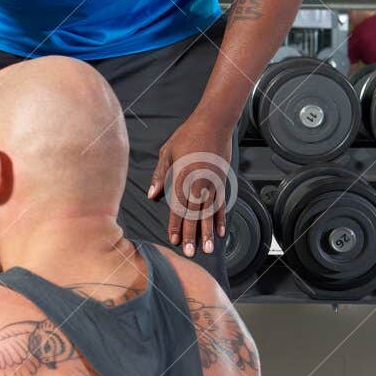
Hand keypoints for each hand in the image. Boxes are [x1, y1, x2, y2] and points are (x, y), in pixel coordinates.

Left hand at [147, 109, 235, 256]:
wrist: (214, 122)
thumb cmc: (188, 134)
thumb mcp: (167, 152)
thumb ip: (160, 175)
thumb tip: (152, 195)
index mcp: (183, 177)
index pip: (178, 207)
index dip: (176, 225)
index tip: (174, 240)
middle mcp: (199, 184)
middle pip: (195, 214)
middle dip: (192, 235)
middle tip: (192, 253)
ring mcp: (213, 183)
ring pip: (210, 213)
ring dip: (208, 232)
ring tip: (207, 249)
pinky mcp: (222, 181)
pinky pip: (222, 204)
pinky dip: (220, 219)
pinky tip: (220, 232)